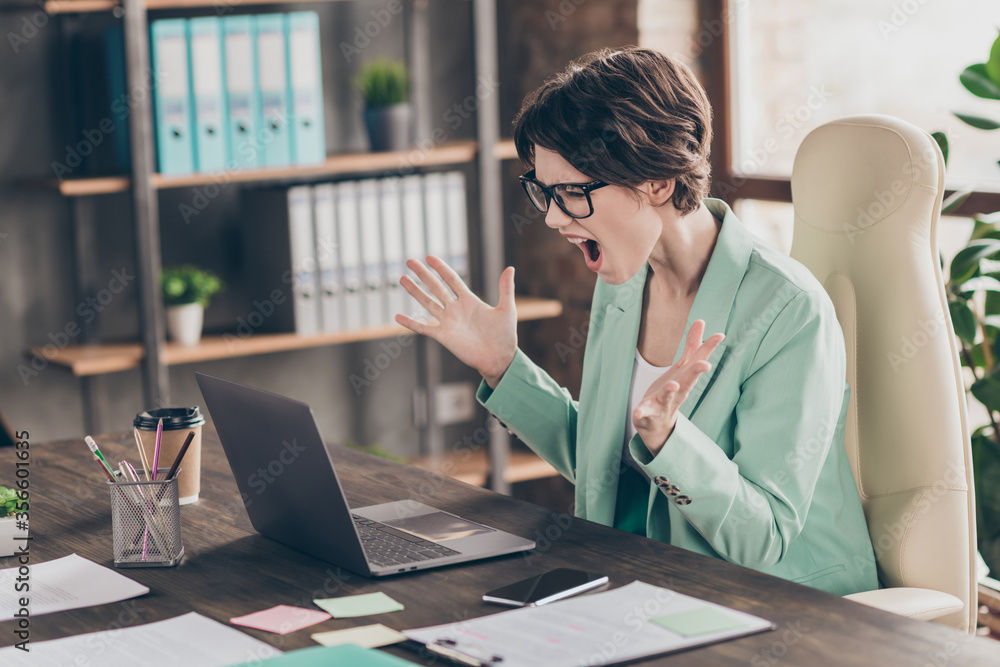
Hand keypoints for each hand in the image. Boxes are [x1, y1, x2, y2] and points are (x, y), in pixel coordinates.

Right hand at [395, 256, 517, 388]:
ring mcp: (448, 322)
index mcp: (470, 301)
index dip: (441, 268)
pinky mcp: (444, 336)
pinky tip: (398, 317)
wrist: (500, 359)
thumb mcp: (507, 309)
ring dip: (414, 291)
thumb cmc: (505, 335)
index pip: (452, 279)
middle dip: (422, 274)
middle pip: (436, 287)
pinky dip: (410, 323)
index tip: (429, 257)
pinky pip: (424, 328)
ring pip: (427, 303)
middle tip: (409, 261)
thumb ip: (505, 288)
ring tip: (402, 279)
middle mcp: (456, 309)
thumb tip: (510, 267)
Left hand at [632, 320, 724, 456]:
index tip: (719, 335)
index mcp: (686, 378)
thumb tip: (702, 321)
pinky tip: (637, 411)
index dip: (708, 348)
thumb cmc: (673, 390)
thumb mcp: (682, 368)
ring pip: (668, 396)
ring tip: (672, 384)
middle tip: (706, 365)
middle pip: (689, 380)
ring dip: (670, 391)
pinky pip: (645, 412)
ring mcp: (664, 403)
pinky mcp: (649, 413)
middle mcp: (679, 390)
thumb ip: (692, 345)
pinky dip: (642, 412)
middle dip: (696, 372)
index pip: (699, 361)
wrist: (658, 423)